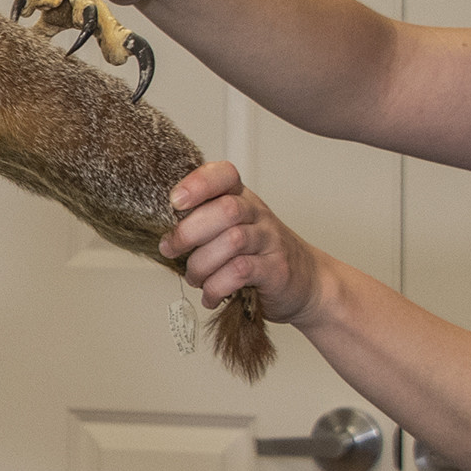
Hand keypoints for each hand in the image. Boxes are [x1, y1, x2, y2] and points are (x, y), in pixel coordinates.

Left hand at [157, 159, 319, 322]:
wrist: (306, 283)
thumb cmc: (260, 257)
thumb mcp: (232, 232)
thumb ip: (202, 228)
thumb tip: (164, 238)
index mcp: (242, 199)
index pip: (224, 175)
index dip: (198, 183)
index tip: (175, 201)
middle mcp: (257, 215)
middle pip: (225, 209)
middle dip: (189, 232)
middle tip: (172, 249)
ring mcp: (269, 241)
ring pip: (232, 241)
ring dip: (201, 264)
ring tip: (195, 278)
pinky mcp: (275, 269)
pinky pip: (241, 272)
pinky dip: (217, 286)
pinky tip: (211, 294)